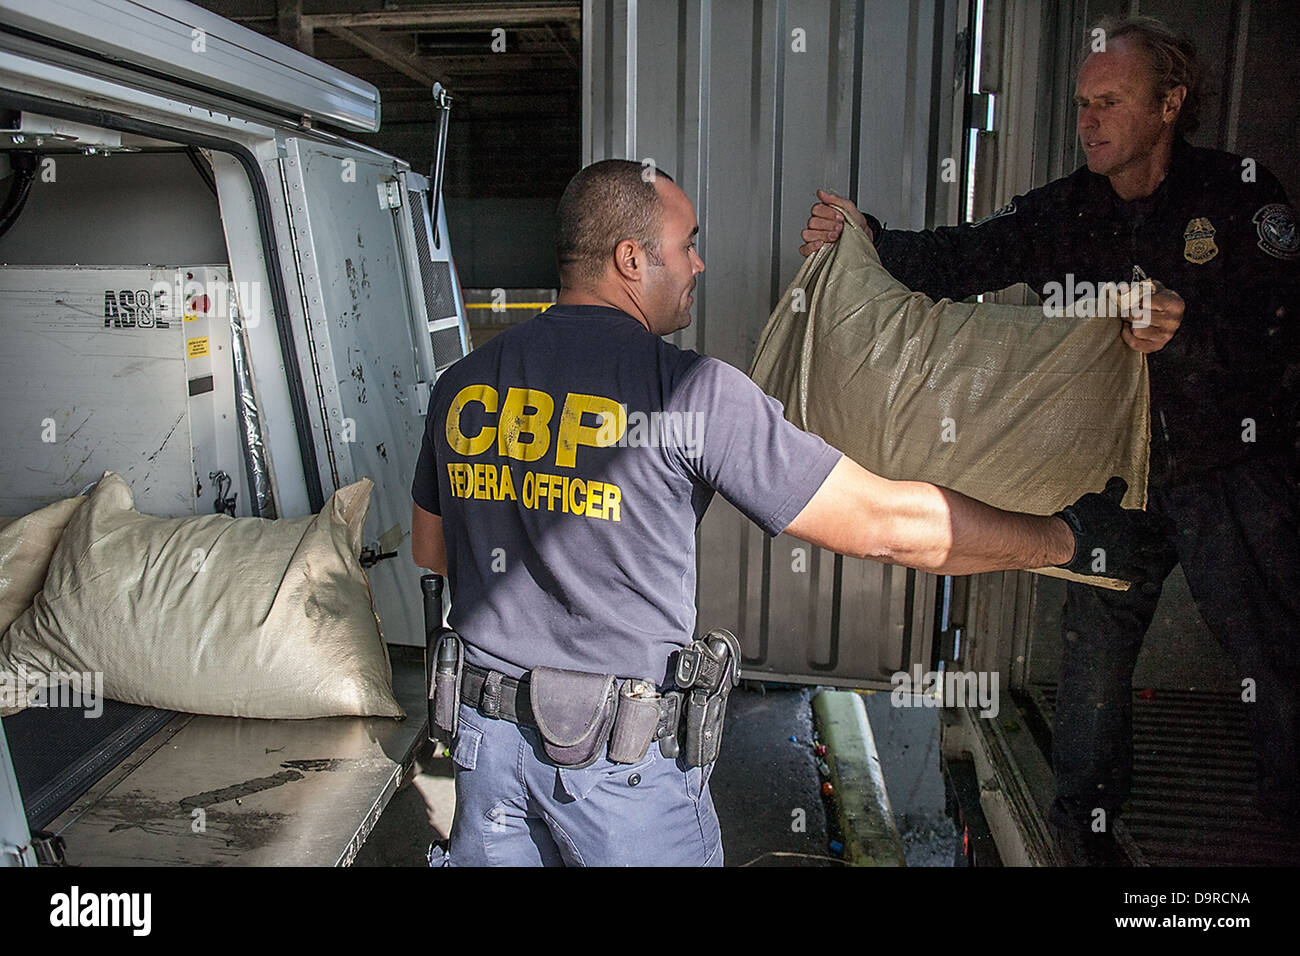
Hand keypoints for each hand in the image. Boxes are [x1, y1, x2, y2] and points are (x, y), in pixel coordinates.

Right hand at [800, 189, 870, 256]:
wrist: (863, 239)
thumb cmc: (855, 224)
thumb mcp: (849, 208)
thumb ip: (835, 200)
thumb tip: (820, 193)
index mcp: (822, 213)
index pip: (816, 209)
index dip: (828, 213)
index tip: (840, 217)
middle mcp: (816, 225)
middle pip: (812, 222)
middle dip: (828, 225)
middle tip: (839, 228)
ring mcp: (813, 238)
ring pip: (807, 234)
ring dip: (822, 234)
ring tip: (835, 236)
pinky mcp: (813, 251)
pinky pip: (804, 249)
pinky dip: (811, 246)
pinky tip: (821, 243)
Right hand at [1053, 477, 1176, 583]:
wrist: (1069, 540)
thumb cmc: (1083, 517)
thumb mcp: (1099, 498)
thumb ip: (1113, 492)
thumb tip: (1120, 482)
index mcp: (1130, 521)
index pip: (1152, 521)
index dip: (1163, 524)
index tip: (1172, 527)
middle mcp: (1132, 540)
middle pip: (1153, 543)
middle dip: (1162, 544)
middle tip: (1169, 546)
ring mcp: (1125, 557)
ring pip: (1146, 561)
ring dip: (1152, 561)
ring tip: (1156, 562)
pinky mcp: (1114, 570)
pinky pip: (1131, 575)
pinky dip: (1138, 575)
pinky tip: (1141, 575)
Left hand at [1121, 283, 1182, 352]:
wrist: (1169, 318)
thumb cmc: (1158, 302)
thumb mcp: (1153, 290)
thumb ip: (1137, 287)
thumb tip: (1122, 288)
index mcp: (1175, 305)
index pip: (1146, 301)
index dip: (1137, 301)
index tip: (1138, 302)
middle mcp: (1173, 321)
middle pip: (1139, 317)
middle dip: (1129, 313)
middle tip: (1128, 311)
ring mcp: (1166, 336)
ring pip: (1137, 331)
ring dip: (1130, 325)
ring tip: (1131, 320)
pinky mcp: (1157, 346)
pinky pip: (1134, 343)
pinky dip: (1127, 335)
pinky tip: (1129, 328)